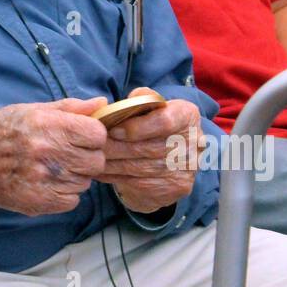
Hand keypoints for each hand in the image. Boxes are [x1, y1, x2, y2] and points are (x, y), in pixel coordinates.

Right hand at [0, 97, 107, 214]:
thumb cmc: (0, 131)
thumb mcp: (31, 110)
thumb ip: (69, 107)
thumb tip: (102, 103)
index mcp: (48, 125)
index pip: (97, 134)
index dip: (92, 134)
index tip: (81, 135)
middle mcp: (49, 152)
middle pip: (96, 160)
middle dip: (87, 156)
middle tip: (68, 153)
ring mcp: (47, 180)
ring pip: (85, 181)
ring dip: (75, 175)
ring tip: (53, 166)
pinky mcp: (43, 202)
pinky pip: (73, 199)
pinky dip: (65, 193)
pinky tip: (48, 182)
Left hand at [100, 89, 202, 214]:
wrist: (173, 155)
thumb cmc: (154, 123)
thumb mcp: (151, 106)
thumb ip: (141, 99)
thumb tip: (124, 105)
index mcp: (187, 115)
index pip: (164, 122)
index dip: (136, 128)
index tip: (114, 130)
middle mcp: (194, 142)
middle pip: (149, 148)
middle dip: (117, 147)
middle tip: (94, 146)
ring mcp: (187, 168)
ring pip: (141, 168)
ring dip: (112, 164)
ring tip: (93, 158)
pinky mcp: (177, 187)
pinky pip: (140, 184)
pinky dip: (116, 178)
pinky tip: (101, 172)